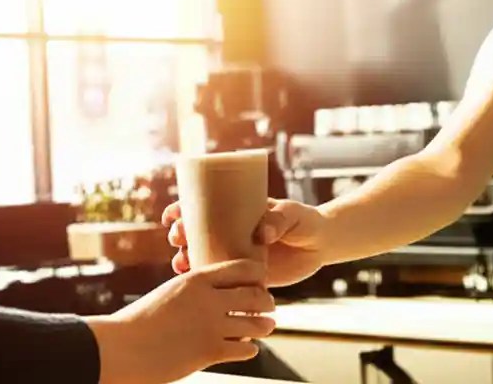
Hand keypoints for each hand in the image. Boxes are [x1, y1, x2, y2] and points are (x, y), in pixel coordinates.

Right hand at [87, 259, 275, 383]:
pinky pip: (245, 349)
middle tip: (269, 305)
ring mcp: (211, 326)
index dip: (257, 274)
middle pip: (256, 295)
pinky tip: (247, 348)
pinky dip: (249, 348)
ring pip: (256, 324)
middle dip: (266, 301)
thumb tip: (212, 292)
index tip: (259, 280)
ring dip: (264, 325)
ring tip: (267, 325)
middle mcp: (209, 300)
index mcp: (197, 279)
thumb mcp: (170, 294)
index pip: (243, 268)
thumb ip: (194, 291)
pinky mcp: (209, 352)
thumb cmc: (141, 320)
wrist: (122, 347)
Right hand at [163, 198, 327, 287]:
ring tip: (182, 264)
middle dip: (179, 235)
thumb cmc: (304, 221)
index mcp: (236, 212)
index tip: (172, 215)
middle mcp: (229, 232)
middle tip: (178, 239)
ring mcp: (234, 254)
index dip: (181, 209)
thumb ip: (278, 220)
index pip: (202, 206)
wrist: (320, 245)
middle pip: (194, 232)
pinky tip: (198, 287)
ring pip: (200, 257)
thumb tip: (262, 233)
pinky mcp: (243, 276)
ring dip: (185, 259)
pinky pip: (219, 281)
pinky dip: (206, 284)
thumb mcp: (292, 214)